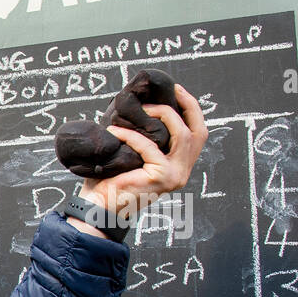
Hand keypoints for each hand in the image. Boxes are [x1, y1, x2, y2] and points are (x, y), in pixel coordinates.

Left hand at [78, 83, 208, 217]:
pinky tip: (116, 131)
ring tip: (144, 108)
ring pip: (182, 135)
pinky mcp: (161, 177)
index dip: (191, 110)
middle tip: (172, 90)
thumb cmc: (111, 179)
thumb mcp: (136, 154)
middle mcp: (182, 172)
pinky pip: (149, 148)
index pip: (197, 134)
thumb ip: (149, 138)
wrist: (99, 206)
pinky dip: (132, 135)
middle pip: (198, 132)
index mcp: (179, 165)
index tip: (177, 91)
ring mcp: (175, 176)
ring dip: (164, 115)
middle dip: (187, 106)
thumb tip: (146, 105)